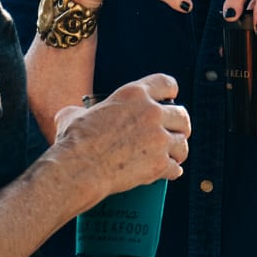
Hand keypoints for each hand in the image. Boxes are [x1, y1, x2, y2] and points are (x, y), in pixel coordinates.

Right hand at [53, 72, 191, 202]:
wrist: (79, 168)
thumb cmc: (74, 141)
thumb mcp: (75, 114)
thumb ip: (83, 110)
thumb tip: (73, 114)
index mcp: (134, 94)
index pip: (166, 84)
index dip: (171, 92)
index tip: (171, 99)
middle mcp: (151, 113)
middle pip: (182, 115)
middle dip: (180, 125)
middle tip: (175, 132)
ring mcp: (158, 139)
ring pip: (182, 143)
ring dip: (178, 150)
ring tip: (174, 155)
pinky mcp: (159, 164)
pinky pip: (176, 167)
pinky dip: (172, 171)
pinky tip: (170, 172)